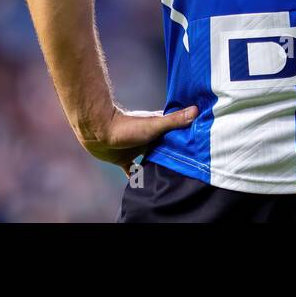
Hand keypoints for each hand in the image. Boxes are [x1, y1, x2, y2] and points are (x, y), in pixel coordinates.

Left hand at [76, 105, 197, 173]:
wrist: (98, 132)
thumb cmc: (127, 126)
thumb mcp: (154, 125)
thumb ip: (174, 120)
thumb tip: (197, 110)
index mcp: (157, 129)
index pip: (175, 134)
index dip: (185, 139)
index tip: (197, 148)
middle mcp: (148, 139)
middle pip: (164, 149)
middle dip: (172, 156)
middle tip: (185, 168)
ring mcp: (135, 149)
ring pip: (150, 160)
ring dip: (157, 167)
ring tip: (169, 178)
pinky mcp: (124, 159)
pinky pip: (133, 171)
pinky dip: (138, 177)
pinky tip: (144, 186)